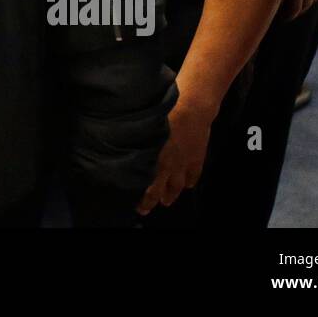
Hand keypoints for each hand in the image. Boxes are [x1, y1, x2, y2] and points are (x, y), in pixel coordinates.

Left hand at [137, 99, 213, 214]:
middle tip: (143, 209)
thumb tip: (119, 142)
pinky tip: (187, 185)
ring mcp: (184, 163)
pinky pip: (194, 176)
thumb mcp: (144, 126)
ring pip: (177, 186)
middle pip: (158, 189)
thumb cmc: (164, 111)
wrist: (192, 108)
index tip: (130, 200)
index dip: (137, 194)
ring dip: (170, 195)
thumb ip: (134, 139)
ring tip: (166, 201)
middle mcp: (168, 165)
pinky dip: (190, 182)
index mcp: (153, 157)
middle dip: (150, 201)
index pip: (144, 182)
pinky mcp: (197, 158)